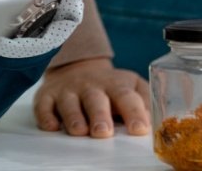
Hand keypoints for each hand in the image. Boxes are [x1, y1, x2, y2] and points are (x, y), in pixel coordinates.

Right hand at [33, 57, 149, 138]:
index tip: (139, 129)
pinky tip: (51, 126)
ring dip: (73, 116)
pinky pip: (43, 105)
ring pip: (69, 102)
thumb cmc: (111, 88)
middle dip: (99, 115)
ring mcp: (68, 90)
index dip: (133, 112)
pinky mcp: (47, 95)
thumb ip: (146, 102)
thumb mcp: (133, 87)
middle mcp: (91, 86)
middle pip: (95, 99)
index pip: (127, 97)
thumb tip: (158, 125)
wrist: (78, 70)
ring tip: (79, 131)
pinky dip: (46, 116)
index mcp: (116, 85)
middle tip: (103, 132)